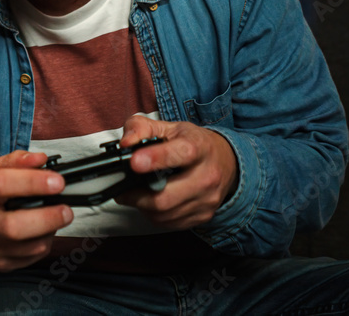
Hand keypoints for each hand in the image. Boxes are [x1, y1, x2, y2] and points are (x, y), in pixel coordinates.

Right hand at [0, 151, 72, 272]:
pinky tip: (42, 231)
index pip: (2, 185)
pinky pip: (31, 258)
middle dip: (47, 218)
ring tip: (56, 217)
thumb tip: (41, 159)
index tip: (58, 182)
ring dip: (50, 231)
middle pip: (13, 226)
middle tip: (66, 210)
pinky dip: (44, 243)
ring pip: (28, 247)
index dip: (33, 182)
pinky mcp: (0, 264)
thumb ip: (15, 161)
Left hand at [115, 115, 237, 229]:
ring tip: (137, 193)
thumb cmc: (194, 143)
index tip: (135, 162)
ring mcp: (207, 199)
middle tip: (123, 188)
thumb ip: (141, 128)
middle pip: (166, 196)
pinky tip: (152, 201)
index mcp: (199, 147)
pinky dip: (154, 214)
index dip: (156, 158)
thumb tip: (126, 143)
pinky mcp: (203, 216)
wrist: (225, 161)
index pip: (181, 154)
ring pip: (164, 213)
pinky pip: (170, 222)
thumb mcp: (168, 127)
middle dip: (138, 194)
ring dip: (143, 206)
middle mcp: (207, 176)